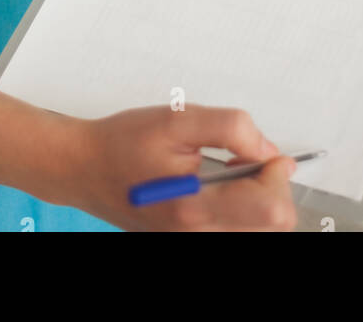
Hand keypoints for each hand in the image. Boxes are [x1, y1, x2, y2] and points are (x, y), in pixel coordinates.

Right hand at [70, 104, 297, 231]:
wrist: (84, 169)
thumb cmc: (123, 143)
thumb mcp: (177, 120)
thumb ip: (229, 129)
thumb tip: (267, 150)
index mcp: (194, 208)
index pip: (272, 210)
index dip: (278, 174)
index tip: (263, 152)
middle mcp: (197, 236)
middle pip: (274, 224)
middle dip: (270, 185)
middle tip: (244, 158)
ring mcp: (194, 243)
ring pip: (259, 229)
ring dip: (257, 197)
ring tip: (226, 172)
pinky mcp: (191, 241)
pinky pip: (238, 230)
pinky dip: (242, 208)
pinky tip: (220, 187)